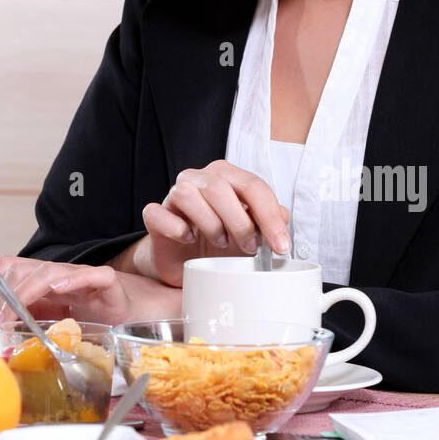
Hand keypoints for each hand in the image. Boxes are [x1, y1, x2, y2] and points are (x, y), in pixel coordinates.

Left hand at [0, 254, 181, 325]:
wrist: (140, 316)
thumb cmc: (98, 321)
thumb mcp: (57, 325)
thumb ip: (31, 324)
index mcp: (45, 284)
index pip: (8, 271)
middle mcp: (61, 276)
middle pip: (22, 268)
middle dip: (1, 290)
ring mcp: (84, 278)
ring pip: (50, 271)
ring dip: (27, 291)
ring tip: (13, 312)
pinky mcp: (108, 284)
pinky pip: (92, 275)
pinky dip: (75, 280)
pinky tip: (60, 289)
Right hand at [132, 161, 291, 286]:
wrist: (185, 262)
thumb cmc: (219, 242)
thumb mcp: (250, 233)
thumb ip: (268, 221)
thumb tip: (283, 216)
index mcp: (226, 177)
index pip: (253, 186)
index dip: (270, 217)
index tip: (281, 246)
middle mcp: (199, 179)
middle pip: (220, 187)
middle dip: (240, 222)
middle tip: (250, 248)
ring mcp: (173, 194)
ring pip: (187, 194)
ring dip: (209, 223)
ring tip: (220, 243)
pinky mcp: (154, 215)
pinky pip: (157, 213)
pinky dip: (176, 228)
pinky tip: (189, 239)